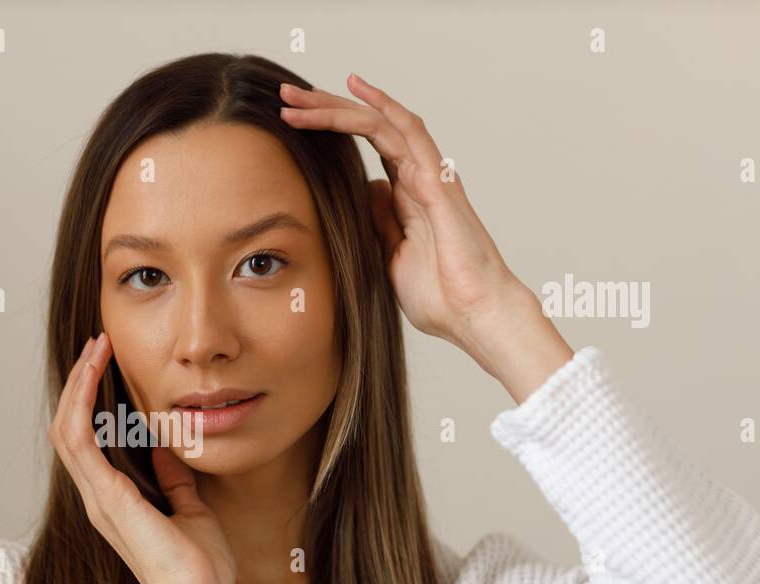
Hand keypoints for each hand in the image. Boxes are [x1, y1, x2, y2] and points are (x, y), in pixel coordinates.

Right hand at [48, 332, 237, 583]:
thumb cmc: (200, 569)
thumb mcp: (190, 509)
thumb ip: (175, 480)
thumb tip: (170, 449)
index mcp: (114, 500)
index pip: (89, 441)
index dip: (90, 401)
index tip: (106, 365)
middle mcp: (98, 497)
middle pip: (71, 429)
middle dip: (80, 384)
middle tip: (96, 346)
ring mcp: (99, 498)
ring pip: (68, 429)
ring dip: (78, 385)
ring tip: (94, 349)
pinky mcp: (108, 498)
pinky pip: (80, 441)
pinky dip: (82, 402)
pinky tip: (93, 373)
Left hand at [278, 74, 572, 401]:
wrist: (474, 316)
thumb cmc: (441, 296)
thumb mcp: (392, 256)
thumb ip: (382, 222)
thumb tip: (368, 192)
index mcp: (408, 194)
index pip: (367, 146)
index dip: (331, 128)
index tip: (291, 119)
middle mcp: (419, 177)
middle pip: (369, 127)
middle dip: (325, 108)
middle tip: (284, 94)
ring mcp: (430, 176)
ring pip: (383, 123)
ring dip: (340, 105)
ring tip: (301, 94)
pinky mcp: (437, 183)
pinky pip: (409, 133)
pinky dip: (382, 109)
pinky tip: (357, 90)